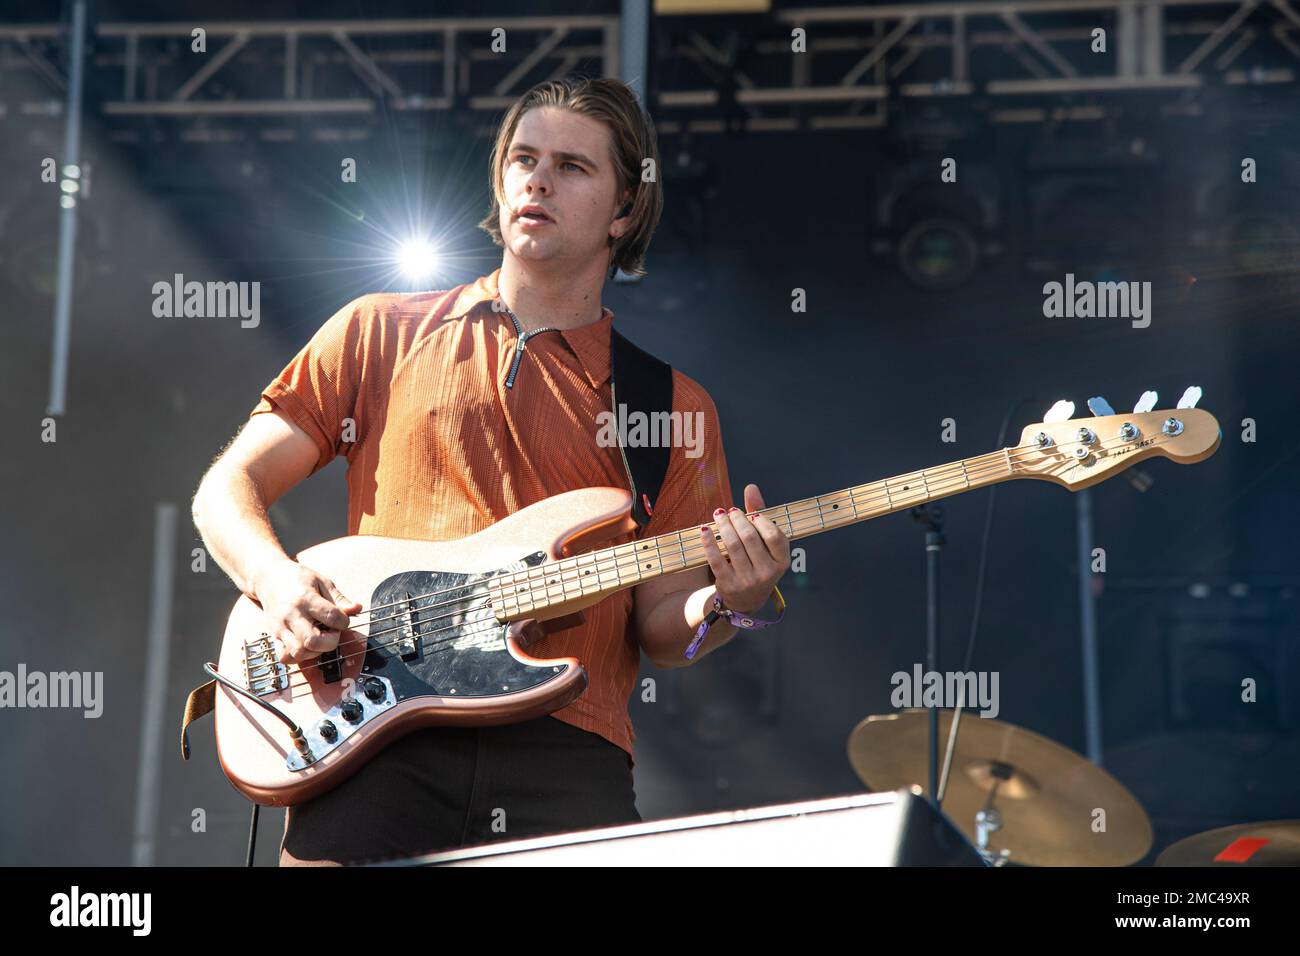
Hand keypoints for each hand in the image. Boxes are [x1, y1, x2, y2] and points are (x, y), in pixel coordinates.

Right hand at [252, 558, 362, 664]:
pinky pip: (286, 657)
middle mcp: (292, 615)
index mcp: (306, 599)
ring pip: (299, 652)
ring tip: (320, 638)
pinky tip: (307, 645)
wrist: (268, 577)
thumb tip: (357, 609)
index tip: (343, 619)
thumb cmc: (296, 578)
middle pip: (313, 641)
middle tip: (332, 631)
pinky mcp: (275, 636)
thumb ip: (339, 599)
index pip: (332, 617)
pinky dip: (299, 656)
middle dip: (331, 641)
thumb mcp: (322, 581)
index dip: (344, 621)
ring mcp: (281, 627)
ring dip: (316, 651)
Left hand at [698, 483, 789, 614]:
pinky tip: (705, 529)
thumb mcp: (764, 544)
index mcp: (782, 562)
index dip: (762, 521)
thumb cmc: (757, 563)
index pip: (774, 536)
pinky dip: (709, 541)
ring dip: (723, 525)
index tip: (751, 514)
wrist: (744, 600)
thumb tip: (750, 487)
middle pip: (750, 537)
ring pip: (733, 546)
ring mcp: (748, 581)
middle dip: (738, 519)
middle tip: (730, 511)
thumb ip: (760, 515)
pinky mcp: (729, 584)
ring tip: (719, 515)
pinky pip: (716, 559)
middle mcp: (767, 573)